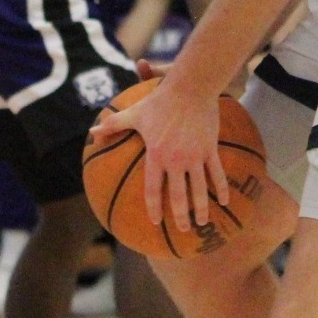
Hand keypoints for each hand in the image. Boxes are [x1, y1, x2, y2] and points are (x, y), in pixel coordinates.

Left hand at [88, 74, 227, 232]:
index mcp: (157, 155)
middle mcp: (177, 160)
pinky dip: (222, 189)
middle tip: (182, 229)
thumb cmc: (159, 101)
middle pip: (179, 195)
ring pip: (200, 189)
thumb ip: (113, 126)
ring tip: (202, 223)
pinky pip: (217, 174)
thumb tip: (92, 132)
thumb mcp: (133, 113)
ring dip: (202, 208)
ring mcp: (196, 156)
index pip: (153, 188)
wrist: (190, 88)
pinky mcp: (210, 149)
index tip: (154, 221)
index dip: (154, 207)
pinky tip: (225, 202)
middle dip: (180, 215)